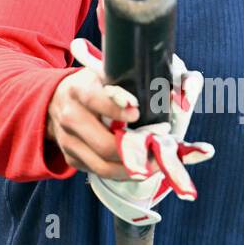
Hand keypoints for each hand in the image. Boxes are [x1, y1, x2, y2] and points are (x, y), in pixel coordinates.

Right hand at [48, 34, 213, 225]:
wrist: (56, 101)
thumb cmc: (96, 84)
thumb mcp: (110, 71)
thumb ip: (144, 75)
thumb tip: (187, 86)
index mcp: (80, 89)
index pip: (95, 99)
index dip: (116, 107)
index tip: (137, 111)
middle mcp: (70, 116)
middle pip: (104, 144)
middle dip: (136, 152)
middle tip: (160, 152)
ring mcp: (68, 140)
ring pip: (103, 165)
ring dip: (134, 169)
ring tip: (156, 166)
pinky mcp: (71, 157)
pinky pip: (99, 172)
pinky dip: (123, 173)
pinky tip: (140, 168)